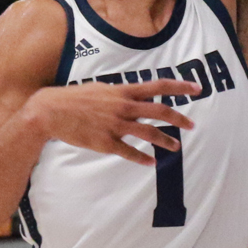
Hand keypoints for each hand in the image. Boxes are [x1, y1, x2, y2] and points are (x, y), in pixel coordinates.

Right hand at [26, 78, 198, 166]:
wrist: (51, 112)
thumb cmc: (76, 98)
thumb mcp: (102, 89)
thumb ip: (121, 93)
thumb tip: (135, 96)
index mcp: (123, 91)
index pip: (158, 86)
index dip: (180, 87)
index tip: (197, 88)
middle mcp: (123, 106)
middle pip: (159, 111)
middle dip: (179, 118)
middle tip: (191, 125)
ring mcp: (115, 125)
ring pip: (148, 133)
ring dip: (165, 141)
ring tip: (176, 148)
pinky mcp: (105, 142)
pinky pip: (129, 152)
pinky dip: (142, 158)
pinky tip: (152, 162)